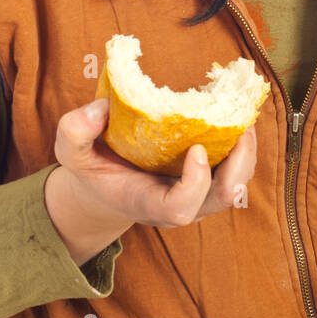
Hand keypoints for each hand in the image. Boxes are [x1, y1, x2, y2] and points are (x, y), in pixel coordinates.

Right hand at [47, 97, 257, 245]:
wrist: (106, 184)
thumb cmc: (93, 168)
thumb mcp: (71, 152)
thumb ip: (74, 132)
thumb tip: (101, 109)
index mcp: (147, 203)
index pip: (180, 208)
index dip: (195, 184)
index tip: (198, 149)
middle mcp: (179, 204)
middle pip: (220, 199)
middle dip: (237, 168)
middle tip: (241, 130)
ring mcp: (197, 195)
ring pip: (234, 185)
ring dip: (246, 157)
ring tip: (245, 120)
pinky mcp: (207, 181)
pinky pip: (235, 170)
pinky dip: (242, 148)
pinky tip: (239, 119)